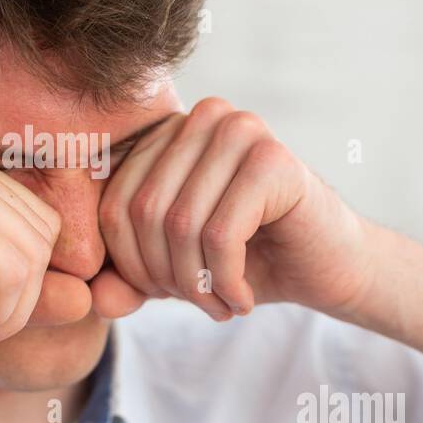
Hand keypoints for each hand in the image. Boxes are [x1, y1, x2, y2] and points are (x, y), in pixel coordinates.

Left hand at [93, 97, 373, 320]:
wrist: (328, 266)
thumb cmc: (248, 261)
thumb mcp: (174, 271)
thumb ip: (129, 281)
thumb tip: (94, 300)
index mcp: (169, 132)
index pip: (113, 203)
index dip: (129, 265)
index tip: (163, 295)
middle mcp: (202, 118)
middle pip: (144, 212)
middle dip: (163, 276)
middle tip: (197, 303)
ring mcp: (241, 130)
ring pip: (180, 224)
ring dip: (196, 285)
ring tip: (219, 305)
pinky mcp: (274, 159)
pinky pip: (221, 235)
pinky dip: (225, 283)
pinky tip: (241, 300)